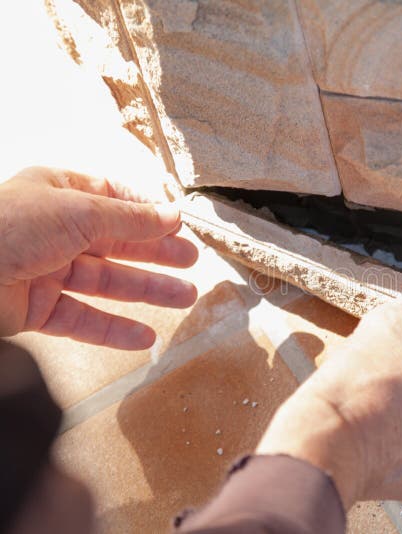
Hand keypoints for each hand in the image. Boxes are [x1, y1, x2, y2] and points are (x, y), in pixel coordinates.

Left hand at [0, 167, 197, 348]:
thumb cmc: (7, 227)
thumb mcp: (79, 211)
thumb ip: (130, 219)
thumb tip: (173, 215)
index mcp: (59, 193)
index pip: (114, 199)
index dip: (148, 213)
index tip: (179, 225)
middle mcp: (53, 230)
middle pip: (116, 243)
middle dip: (156, 253)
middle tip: (192, 263)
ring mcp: (45, 271)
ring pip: (107, 283)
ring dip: (147, 291)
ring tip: (185, 298)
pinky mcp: (36, 310)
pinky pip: (84, 319)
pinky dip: (114, 329)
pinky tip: (145, 336)